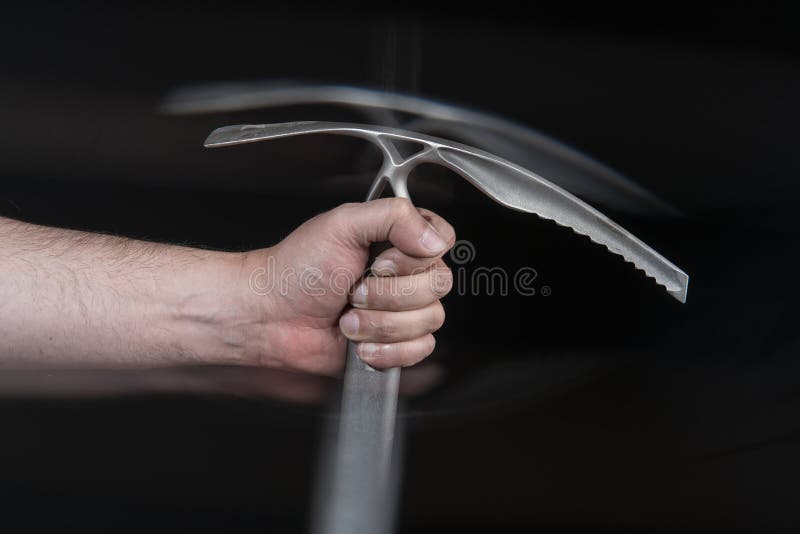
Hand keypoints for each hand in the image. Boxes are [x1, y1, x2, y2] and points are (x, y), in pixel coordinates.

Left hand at [239, 198, 454, 375]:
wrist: (271, 317)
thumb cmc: (296, 270)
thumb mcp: (342, 225)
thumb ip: (393, 217)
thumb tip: (434, 239)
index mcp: (397, 238)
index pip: (441, 240)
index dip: (415, 256)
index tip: (381, 260)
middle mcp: (405, 273)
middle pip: (439, 284)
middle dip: (390, 294)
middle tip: (355, 290)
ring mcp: (402, 310)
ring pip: (429, 319)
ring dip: (381, 324)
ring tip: (349, 318)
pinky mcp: (396, 343)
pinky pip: (419, 349)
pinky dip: (385, 350)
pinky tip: (359, 343)